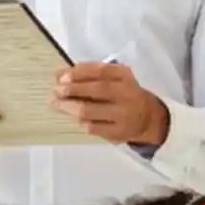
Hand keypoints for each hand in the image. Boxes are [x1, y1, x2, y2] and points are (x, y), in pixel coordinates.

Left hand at [50, 61, 168, 144]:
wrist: (148, 118)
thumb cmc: (123, 93)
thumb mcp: (112, 77)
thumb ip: (88, 73)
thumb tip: (59, 74)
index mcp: (124, 76)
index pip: (100, 71)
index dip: (79, 73)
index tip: (62, 77)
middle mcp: (126, 94)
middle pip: (96, 90)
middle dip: (72, 90)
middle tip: (56, 91)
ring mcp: (123, 115)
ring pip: (90, 111)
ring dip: (69, 107)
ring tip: (57, 103)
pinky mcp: (118, 133)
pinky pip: (93, 127)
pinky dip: (80, 121)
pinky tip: (73, 116)